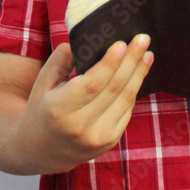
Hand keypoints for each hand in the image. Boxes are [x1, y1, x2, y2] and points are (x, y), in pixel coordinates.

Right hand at [18, 35, 153, 171]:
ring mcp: (97, 138)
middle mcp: (80, 127)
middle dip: (131, 61)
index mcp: (59, 109)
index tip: (122, 43)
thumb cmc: (43, 108)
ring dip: (139, 74)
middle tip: (143, 38)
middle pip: (114, 88)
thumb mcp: (43, 82)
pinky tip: (138, 73)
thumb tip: (89, 40)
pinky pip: (127, 110)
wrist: (42, 151)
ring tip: (147, 53)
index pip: (92, 83)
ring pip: (125, 99)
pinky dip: (133, 89)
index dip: (110, 63)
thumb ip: (62, 58)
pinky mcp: (109, 142)